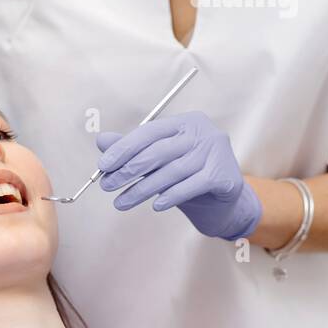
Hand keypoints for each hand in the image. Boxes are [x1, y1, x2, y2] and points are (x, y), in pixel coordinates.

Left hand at [95, 111, 261, 240]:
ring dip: (143, 188)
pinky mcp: (225, 175)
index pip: (150, 131)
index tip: (103, 165)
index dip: (125, 148)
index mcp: (187, 122)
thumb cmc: (189, 178)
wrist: (225, 204)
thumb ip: (134, 150)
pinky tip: (156, 205)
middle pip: (160, 150)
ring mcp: (217, 152)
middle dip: (129, 169)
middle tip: (108, 185)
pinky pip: (191, 185)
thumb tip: (102, 141)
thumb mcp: (160, 163)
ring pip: (173, 170)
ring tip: (122, 202)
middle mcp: (204, 132)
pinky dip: (171, 195)